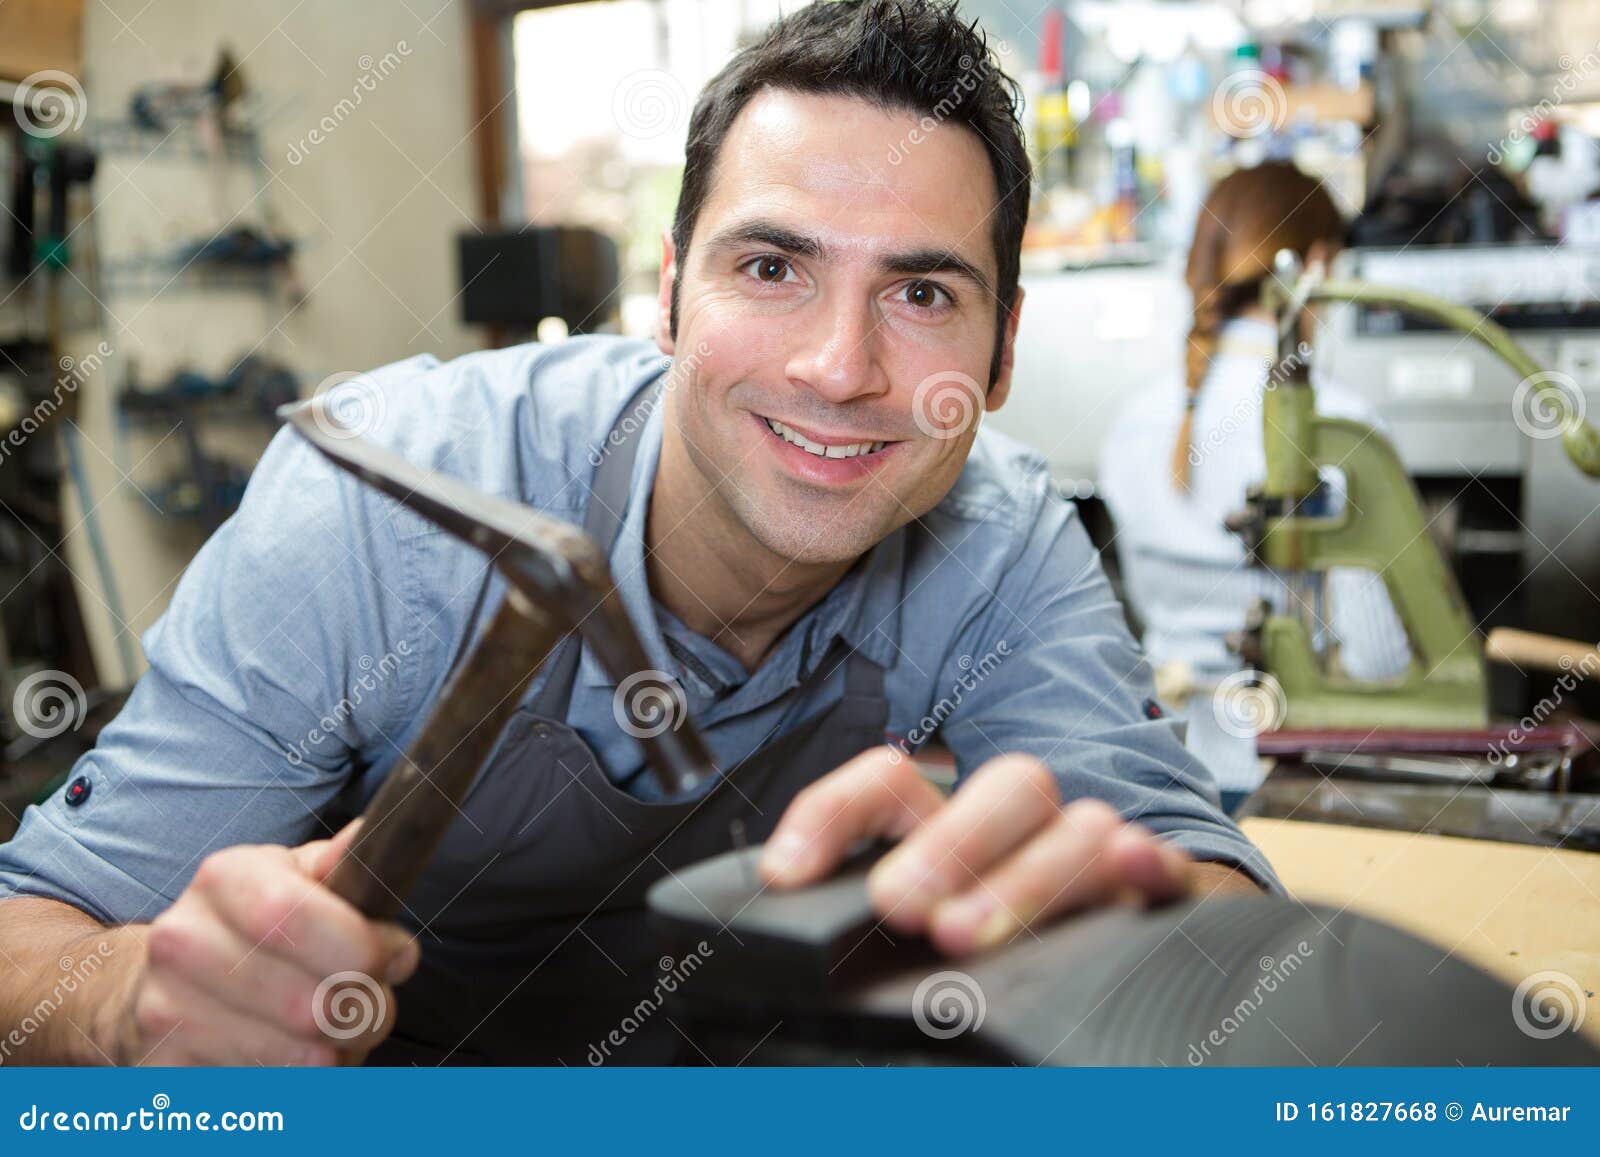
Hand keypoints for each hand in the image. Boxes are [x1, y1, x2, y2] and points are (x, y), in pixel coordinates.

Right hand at [111, 820, 418, 1064]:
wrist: (158, 982)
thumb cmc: (254, 926)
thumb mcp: (295, 877)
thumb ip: (344, 866)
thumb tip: (375, 840)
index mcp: (223, 878)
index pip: (294, 917)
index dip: (363, 947)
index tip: (395, 957)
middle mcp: (182, 942)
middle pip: (312, 1005)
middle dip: (368, 1013)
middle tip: (373, 1004)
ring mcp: (166, 1013)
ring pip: (299, 1062)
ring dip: (341, 1055)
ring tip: (337, 1032)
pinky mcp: (166, 1074)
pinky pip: (269, 1097)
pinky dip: (303, 1087)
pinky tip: (296, 1058)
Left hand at [760, 749, 1213, 954]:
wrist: (1106, 984)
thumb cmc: (982, 961)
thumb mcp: (903, 944)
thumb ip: (853, 932)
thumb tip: (783, 918)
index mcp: (953, 830)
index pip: (893, 782)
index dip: (834, 813)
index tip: (786, 874)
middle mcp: (1026, 833)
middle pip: (1007, 785)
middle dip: (947, 841)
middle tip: (895, 905)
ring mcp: (1096, 861)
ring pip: (1081, 826)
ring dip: (1022, 877)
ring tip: (961, 936)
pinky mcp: (1159, 902)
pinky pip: (1170, 868)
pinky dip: (1151, 864)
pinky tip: (1133, 864)